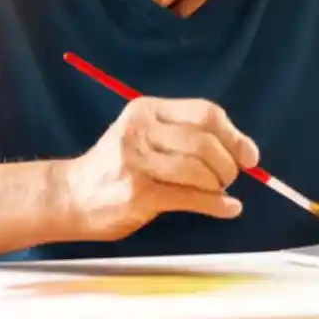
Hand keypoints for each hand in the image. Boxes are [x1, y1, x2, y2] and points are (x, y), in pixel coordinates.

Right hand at [58, 97, 260, 240]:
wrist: (69, 196)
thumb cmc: (116, 167)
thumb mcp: (144, 137)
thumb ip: (185, 137)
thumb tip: (244, 151)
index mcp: (147, 110)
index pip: (205, 113)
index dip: (234, 135)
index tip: (249, 155)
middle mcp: (141, 130)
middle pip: (205, 142)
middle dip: (227, 165)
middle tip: (227, 179)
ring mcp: (137, 162)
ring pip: (199, 170)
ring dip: (219, 186)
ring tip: (217, 192)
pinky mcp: (138, 193)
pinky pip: (191, 198)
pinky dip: (217, 206)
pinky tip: (227, 209)